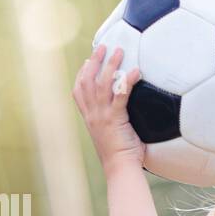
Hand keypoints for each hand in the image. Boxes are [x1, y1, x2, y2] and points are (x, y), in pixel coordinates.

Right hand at [72, 43, 144, 172]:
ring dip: (111, 64)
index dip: (82, 73)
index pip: (79, 90)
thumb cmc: (122, 157)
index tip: (87, 61)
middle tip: (103, 46)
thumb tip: (126, 114)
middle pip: (87, 80)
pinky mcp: (115, 119)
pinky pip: (120, 95)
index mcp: (89, 117)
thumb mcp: (113, 135)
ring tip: (119, 51)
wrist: (121, 169)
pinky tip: (136, 72)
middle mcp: (92, 114)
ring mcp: (102, 115)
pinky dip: (127, 81)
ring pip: (102, 83)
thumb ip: (115, 121)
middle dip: (94, 61)